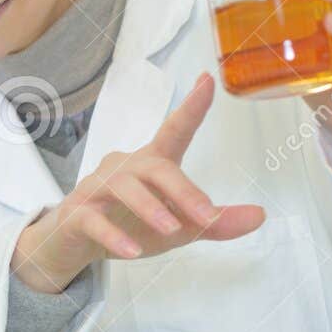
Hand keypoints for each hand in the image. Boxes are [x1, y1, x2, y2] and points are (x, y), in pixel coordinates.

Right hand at [11, 74, 265, 293]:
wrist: (71, 243)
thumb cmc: (127, 223)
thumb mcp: (178, 227)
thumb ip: (214, 221)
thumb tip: (260, 216)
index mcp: (151, 165)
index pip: (173, 131)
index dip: (191, 108)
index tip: (207, 81)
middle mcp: (125, 168)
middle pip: (155, 167)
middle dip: (182, 190)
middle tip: (206, 216)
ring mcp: (97, 189)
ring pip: (123, 187)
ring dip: (149, 207)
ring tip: (171, 230)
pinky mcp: (77, 215)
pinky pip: (93, 220)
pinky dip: (113, 235)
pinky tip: (131, 251)